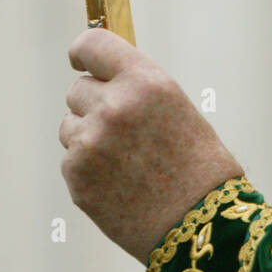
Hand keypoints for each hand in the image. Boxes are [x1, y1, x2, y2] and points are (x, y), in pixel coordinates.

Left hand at [59, 29, 243, 261]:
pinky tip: (121, 185)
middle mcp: (114, 106)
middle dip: (93, 104)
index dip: (83, 53)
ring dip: (89, 137)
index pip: (92, 45)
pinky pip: (71, 160)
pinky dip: (89, 170)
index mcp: (146, 82)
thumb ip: (137, 91)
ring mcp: (90, 142)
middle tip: (124, 131)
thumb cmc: (200, 168)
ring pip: (70, 126)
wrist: (201, 226)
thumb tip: (101, 79)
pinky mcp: (76, 175)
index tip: (80, 61)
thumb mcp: (177, 110)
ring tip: (127, 164)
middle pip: (77, 89)